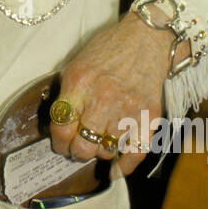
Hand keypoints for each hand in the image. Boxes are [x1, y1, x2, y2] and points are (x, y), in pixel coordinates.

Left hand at [49, 11, 177, 179]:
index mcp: (79, 84)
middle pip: (82, 145)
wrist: (148, 37)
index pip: (61, 127)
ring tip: (98, 145)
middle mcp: (103, 98)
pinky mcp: (149, 116)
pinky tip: (116, 171)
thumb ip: (67, 93)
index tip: (60, 144)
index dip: (58, 142)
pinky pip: (136, 152)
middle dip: (76, 152)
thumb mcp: (77, 64)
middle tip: (77, 149)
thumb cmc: (109, 48)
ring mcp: (128, 109)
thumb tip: (58, 123)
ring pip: (106, 150)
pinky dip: (125, 166)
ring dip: (99, 152)